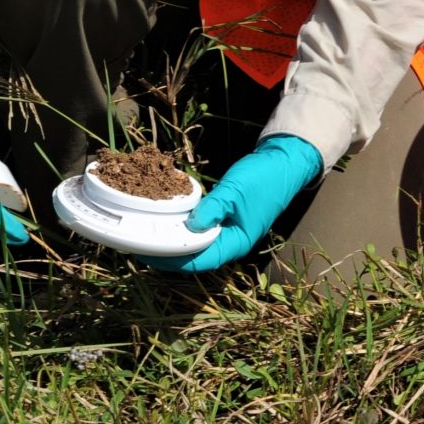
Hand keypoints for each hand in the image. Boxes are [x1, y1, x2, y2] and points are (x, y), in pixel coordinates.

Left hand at [138, 135, 321, 271]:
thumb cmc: (262, 179)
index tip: (147, 255)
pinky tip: (168, 220)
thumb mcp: (234, 191)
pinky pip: (200, 230)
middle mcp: (231, 243)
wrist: (283, 163)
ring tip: (147, 235)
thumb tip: (188, 227)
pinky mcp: (225, 220)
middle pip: (194, 256)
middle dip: (167, 253)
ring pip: (196, 244)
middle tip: (139, 245)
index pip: (198, 261)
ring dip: (173, 241)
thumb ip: (211, 210)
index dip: (171, 261)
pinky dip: (184, 228)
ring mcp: (228, 232)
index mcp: (236, 243)